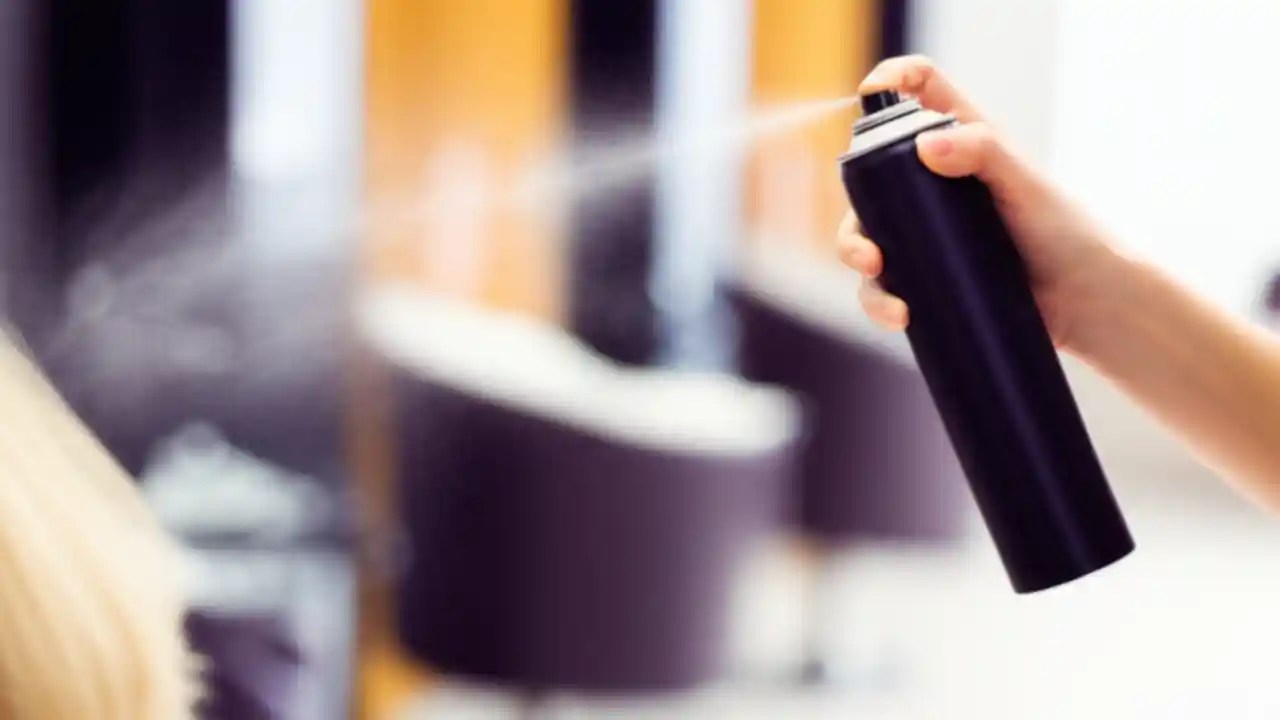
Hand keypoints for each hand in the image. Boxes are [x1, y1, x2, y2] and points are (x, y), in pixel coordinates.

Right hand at [837, 55, 1115, 349]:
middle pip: (872, 176)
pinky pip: (884, 287)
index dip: (893, 79)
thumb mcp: (1027, 184)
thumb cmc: (1066, 233)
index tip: (871, 89)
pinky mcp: (927, 277)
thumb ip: (982, 152)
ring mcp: (927, 232)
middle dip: (855, 207)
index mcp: (961, 144)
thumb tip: (924, 144)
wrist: (1088, 302)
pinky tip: (900, 315)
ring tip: (884, 286)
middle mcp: (936, 184)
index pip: (922, 91)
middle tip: (867, 247)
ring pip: (866, 236)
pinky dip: (880, 301)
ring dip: (858, 257)